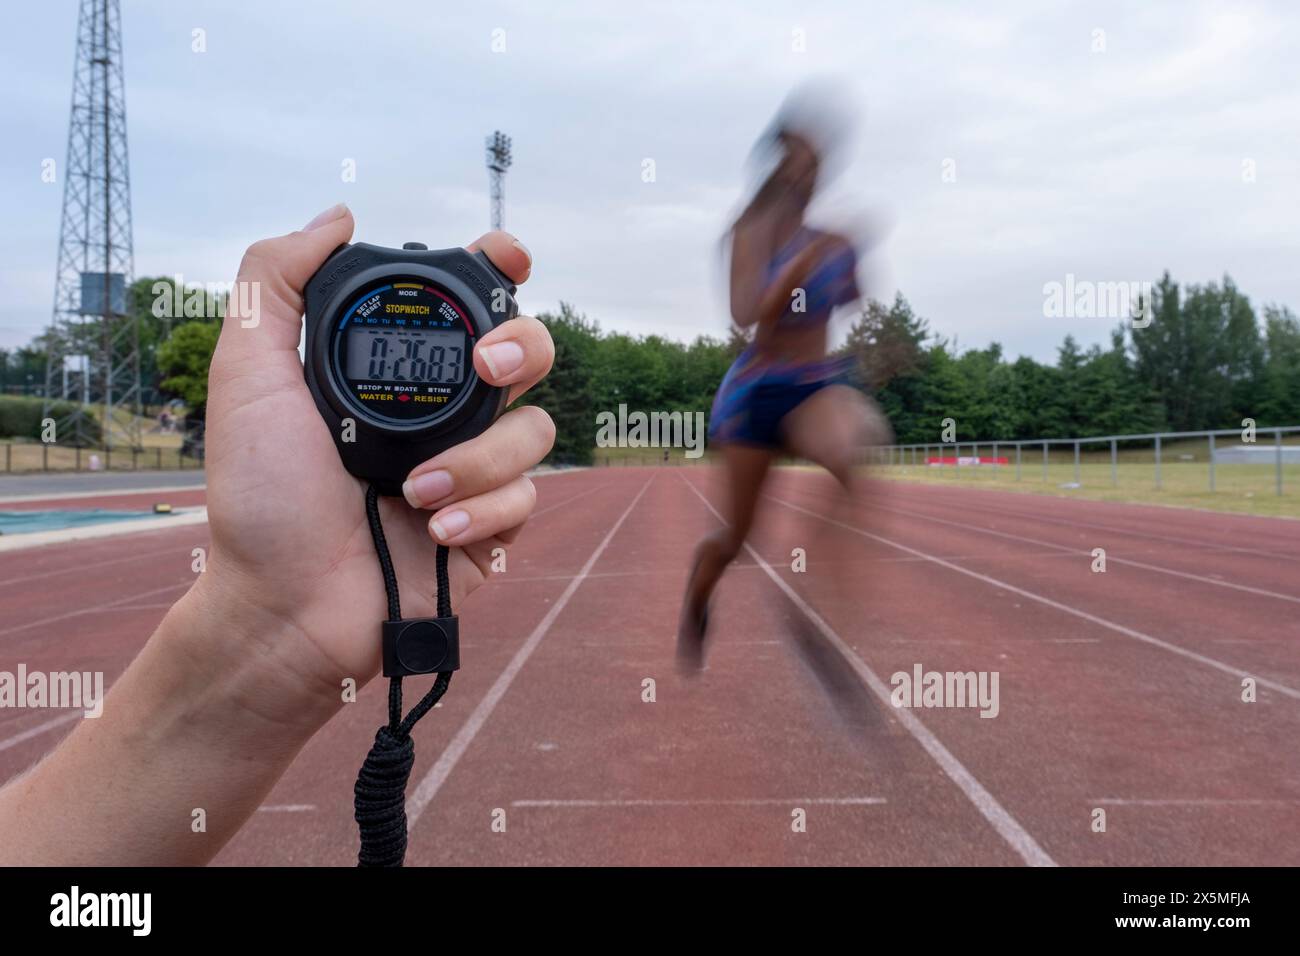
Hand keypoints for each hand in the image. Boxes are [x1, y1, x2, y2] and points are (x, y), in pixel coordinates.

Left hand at [199, 204, 553, 699]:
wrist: (283, 606)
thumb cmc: (259, 498)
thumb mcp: (248, 378)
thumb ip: (276, 285)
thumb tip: (338, 216)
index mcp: (395, 369)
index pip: (463, 303)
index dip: (499, 272)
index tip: (508, 257)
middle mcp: (442, 411)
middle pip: (530, 352)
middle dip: (524, 349)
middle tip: (488, 370)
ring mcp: (472, 468)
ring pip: (537, 429)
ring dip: (480, 458)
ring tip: (413, 491)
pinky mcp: (491, 525)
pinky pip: (528, 497)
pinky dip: (482, 509)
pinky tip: (433, 530)